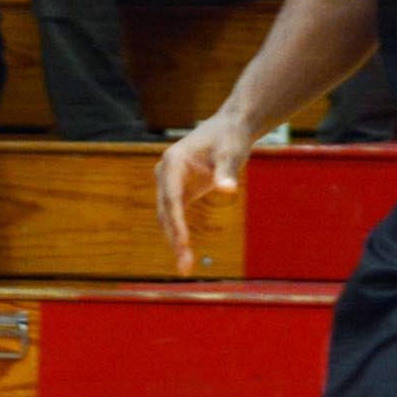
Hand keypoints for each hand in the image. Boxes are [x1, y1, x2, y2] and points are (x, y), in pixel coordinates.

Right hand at [155, 114, 254, 275]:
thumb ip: (226, 172)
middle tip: (185, 267)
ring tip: (185, 268)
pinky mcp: (178, 189)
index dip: (176, 222)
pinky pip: (174, 215)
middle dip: (174, 239)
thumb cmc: (230, 138)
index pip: (172, 197)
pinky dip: (178, 233)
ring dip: (174, 241)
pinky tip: (185, 253)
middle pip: (166, 210)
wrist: (230, 127)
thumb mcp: (231, 153)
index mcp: (173, 161)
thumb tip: (228, 190)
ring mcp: (169, 181)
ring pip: (167, 216)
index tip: (183, 243)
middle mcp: (165, 172)